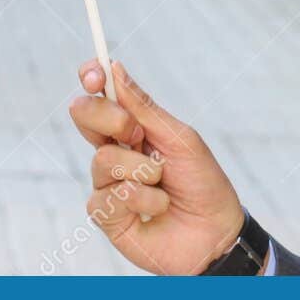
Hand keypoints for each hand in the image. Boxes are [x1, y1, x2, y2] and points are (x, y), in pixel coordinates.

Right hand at [68, 58, 246, 274]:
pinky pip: (109, 196)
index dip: (91, 78)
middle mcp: (114, 151)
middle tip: (139, 135)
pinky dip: (142, 198)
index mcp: (131, 128)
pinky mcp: (106, 216)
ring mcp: (107, 183)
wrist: (216, 232)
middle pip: (84, 116)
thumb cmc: (203, 183)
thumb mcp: (180, 139)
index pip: (99, 95)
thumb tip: (115, 68)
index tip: (95, 75)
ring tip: (163, 182)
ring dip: (141, 170)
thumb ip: (145, 109)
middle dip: (112, 119)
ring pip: (101, 159)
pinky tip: (159, 207)